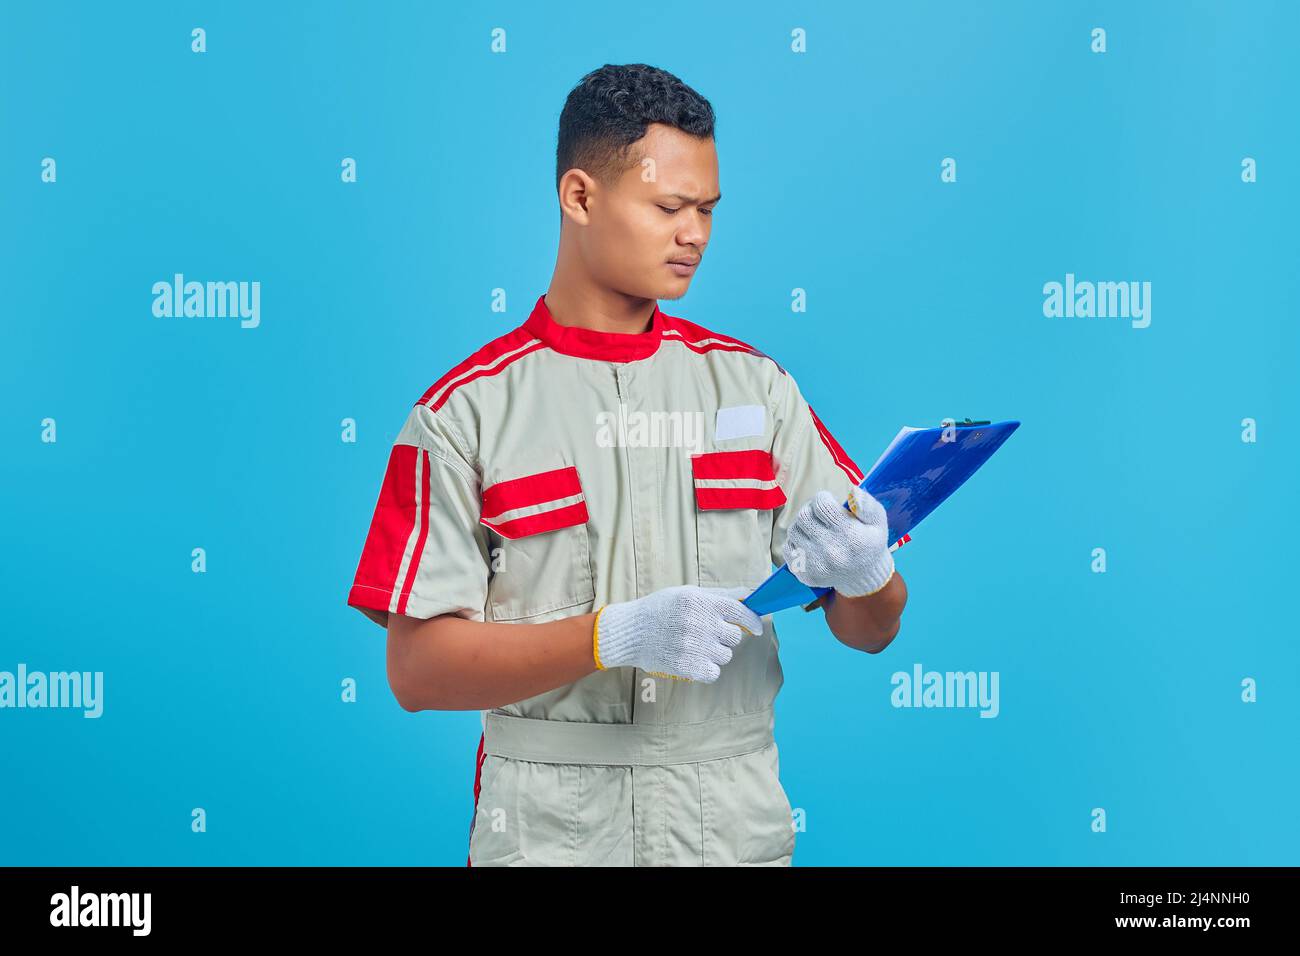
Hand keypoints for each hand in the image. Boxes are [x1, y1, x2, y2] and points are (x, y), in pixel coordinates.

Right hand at [593, 585, 763, 682]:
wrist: (630, 632)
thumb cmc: (660, 609)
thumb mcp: (687, 593)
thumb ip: (719, 595)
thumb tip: (749, 595)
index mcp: (702, 602)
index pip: (741, 612)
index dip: (753, 621)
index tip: (757, 628)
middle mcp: (701, 623)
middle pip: (735, 637)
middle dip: (725, 636)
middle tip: (706, 634)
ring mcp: (695, 647)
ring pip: (725, 655)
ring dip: (714, 653)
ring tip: (694, 646)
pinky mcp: (688, 667)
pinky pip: (714, 672)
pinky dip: (707, 669)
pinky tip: (693, 659)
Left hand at [782, 488, 893, 596]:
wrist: (864, 577)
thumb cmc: (869, 543)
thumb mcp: (878, 522)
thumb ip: (867, 504)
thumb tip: (852, 490)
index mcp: (849, 535)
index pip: (821, 505)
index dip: (823, 497)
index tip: (829, 502)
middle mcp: (831, 551)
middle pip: (803, 516)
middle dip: (810, 510)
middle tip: (820, 514)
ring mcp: (815, 564)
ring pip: (793, 531)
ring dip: (802, 526)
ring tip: (816, 529)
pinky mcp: (804, 573)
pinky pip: (786, 548)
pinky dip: (796, 542)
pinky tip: (809, 543)